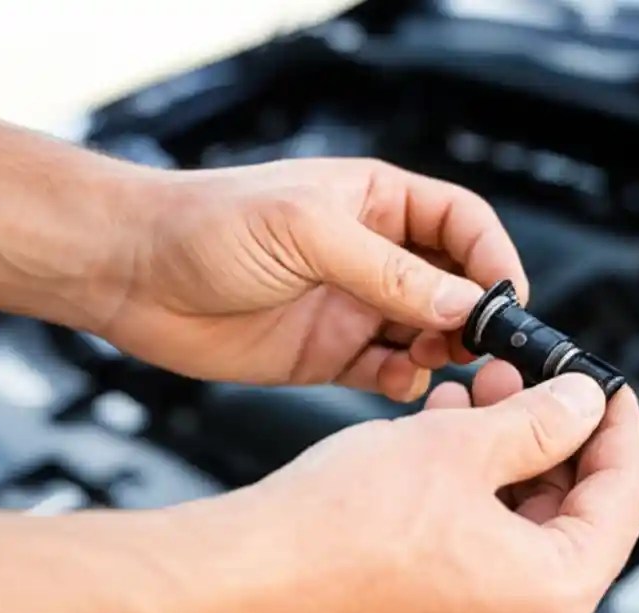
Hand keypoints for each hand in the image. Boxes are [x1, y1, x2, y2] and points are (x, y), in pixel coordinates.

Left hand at [98, 158, 526, 400]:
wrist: (131, 272)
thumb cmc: (206, 224)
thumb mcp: (308, 232)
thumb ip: (389, 270)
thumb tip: (462, 302)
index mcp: (375, 203)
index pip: (461, 224)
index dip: (492, 257)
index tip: (507, 298)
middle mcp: (371, 255)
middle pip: (453, 285)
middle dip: (474, 316)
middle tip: (480, 347)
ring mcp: (352, 307)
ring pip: (427, 335)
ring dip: (443, 353)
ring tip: (436, 364)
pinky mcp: (328, 355)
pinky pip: (387, 373)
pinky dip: (404, 384)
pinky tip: (398, 384)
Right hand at [195, 362, 638, 612]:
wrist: (242, 589)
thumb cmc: (334, 532)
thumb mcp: (459, 446)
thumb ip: (540, 421)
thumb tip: (582, 405)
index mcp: (551, 600)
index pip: (621, 502)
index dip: (616, 432)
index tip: (606, 391)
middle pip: (569, 521)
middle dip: (547, 440)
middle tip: (522, 382)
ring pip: (518, 537)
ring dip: (503, 464)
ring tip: (472, 399)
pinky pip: (478, 561)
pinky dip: (471, 503)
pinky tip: (442, 446)